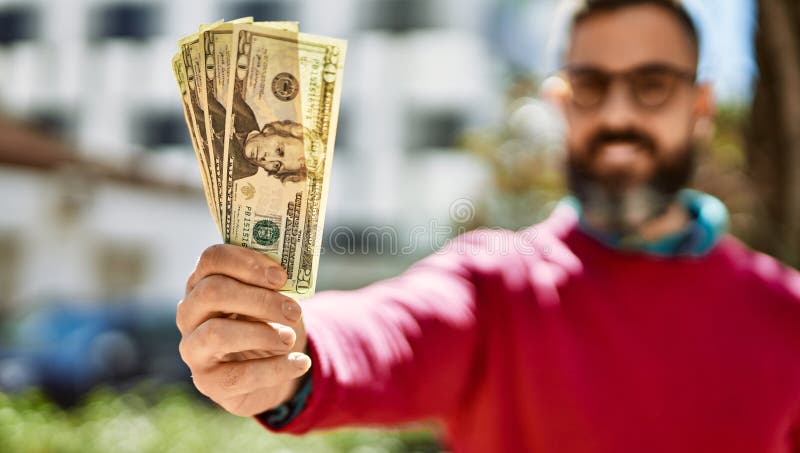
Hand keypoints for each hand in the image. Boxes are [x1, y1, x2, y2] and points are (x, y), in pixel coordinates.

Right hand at [177, 244, 310, 415]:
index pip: (212, 259)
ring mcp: (192, 348)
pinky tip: (300, 363)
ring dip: (262, 334)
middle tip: (294, 310)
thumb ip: (273, 283)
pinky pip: (238, 376)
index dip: (247, 263)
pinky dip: (276, 369)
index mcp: (204, 281)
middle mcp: (190, 312)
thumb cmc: (269, 322)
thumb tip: (287, 277)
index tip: (281, 277)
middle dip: (259, 300)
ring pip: (216, 334)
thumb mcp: (272, 297)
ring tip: (290, 338)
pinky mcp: (207, 382)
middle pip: (212, 292)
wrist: (272, 368)